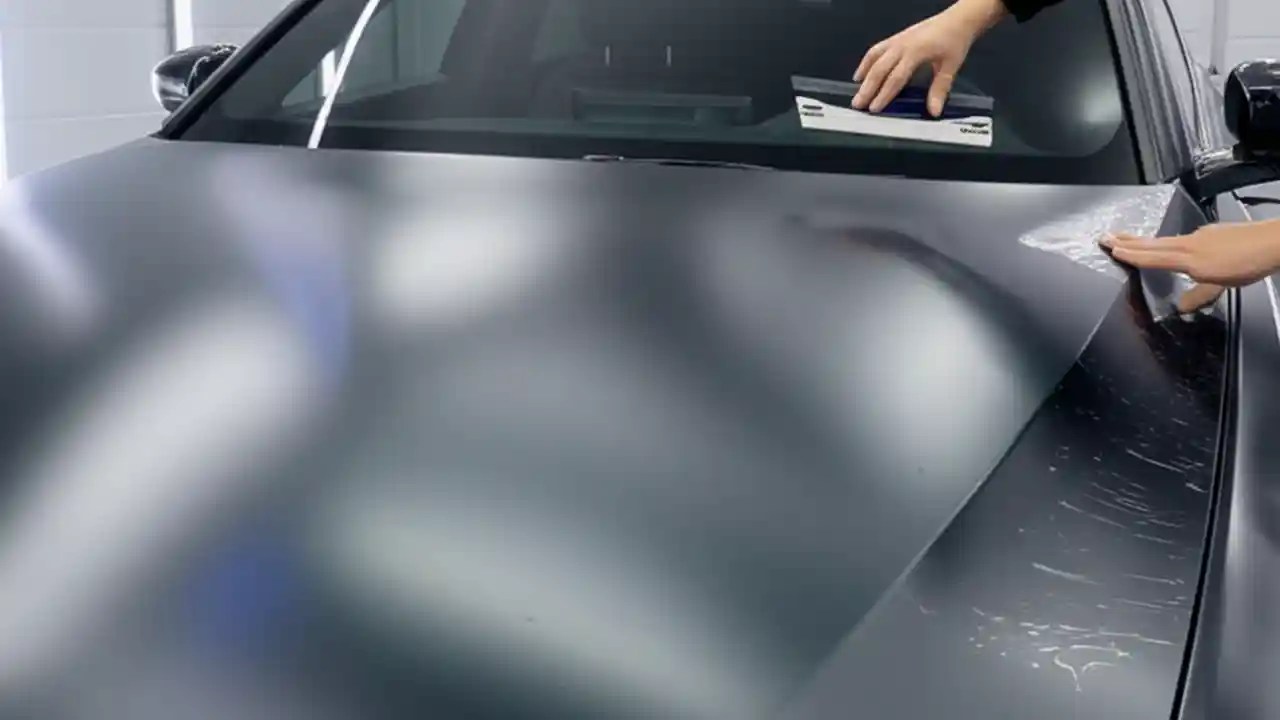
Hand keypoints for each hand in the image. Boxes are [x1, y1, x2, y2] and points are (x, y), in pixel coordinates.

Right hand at [853, 0, 1006, 116]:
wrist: (958, 19)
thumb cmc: (955, 41)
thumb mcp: (951, 66)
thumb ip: (940, 89)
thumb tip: (934, 111)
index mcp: (916, 51)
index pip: (896, 77)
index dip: (884, 94)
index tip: (874, 109)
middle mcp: (902, 45)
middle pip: (879, 69)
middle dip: (867, 88)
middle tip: (858, 105)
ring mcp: (897, 40)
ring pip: (874, 58)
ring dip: (864, 76)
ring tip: (857, 92)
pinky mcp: (896, 38)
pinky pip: (876, 50)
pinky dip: (866, 62)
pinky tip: (861, 74)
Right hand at [1101, 220, 1279, 312]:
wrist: (1273, 242)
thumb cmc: (1249, 262)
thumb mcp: (1221, 284)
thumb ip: (1199, 294)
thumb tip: (1181, 306)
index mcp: (1188, 257)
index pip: (1152, 256)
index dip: (1131, 254)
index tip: (1111, 249)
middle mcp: (1189, 243)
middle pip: (1152, 244)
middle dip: (1127, 241)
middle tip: (1106, 236)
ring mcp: (1200, 236)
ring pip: (1164, 240)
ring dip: (1142, 240)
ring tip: (1127, 239)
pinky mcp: (1211, 234)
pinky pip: (1179, 239)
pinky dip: (1164, 242)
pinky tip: (1167, 244)